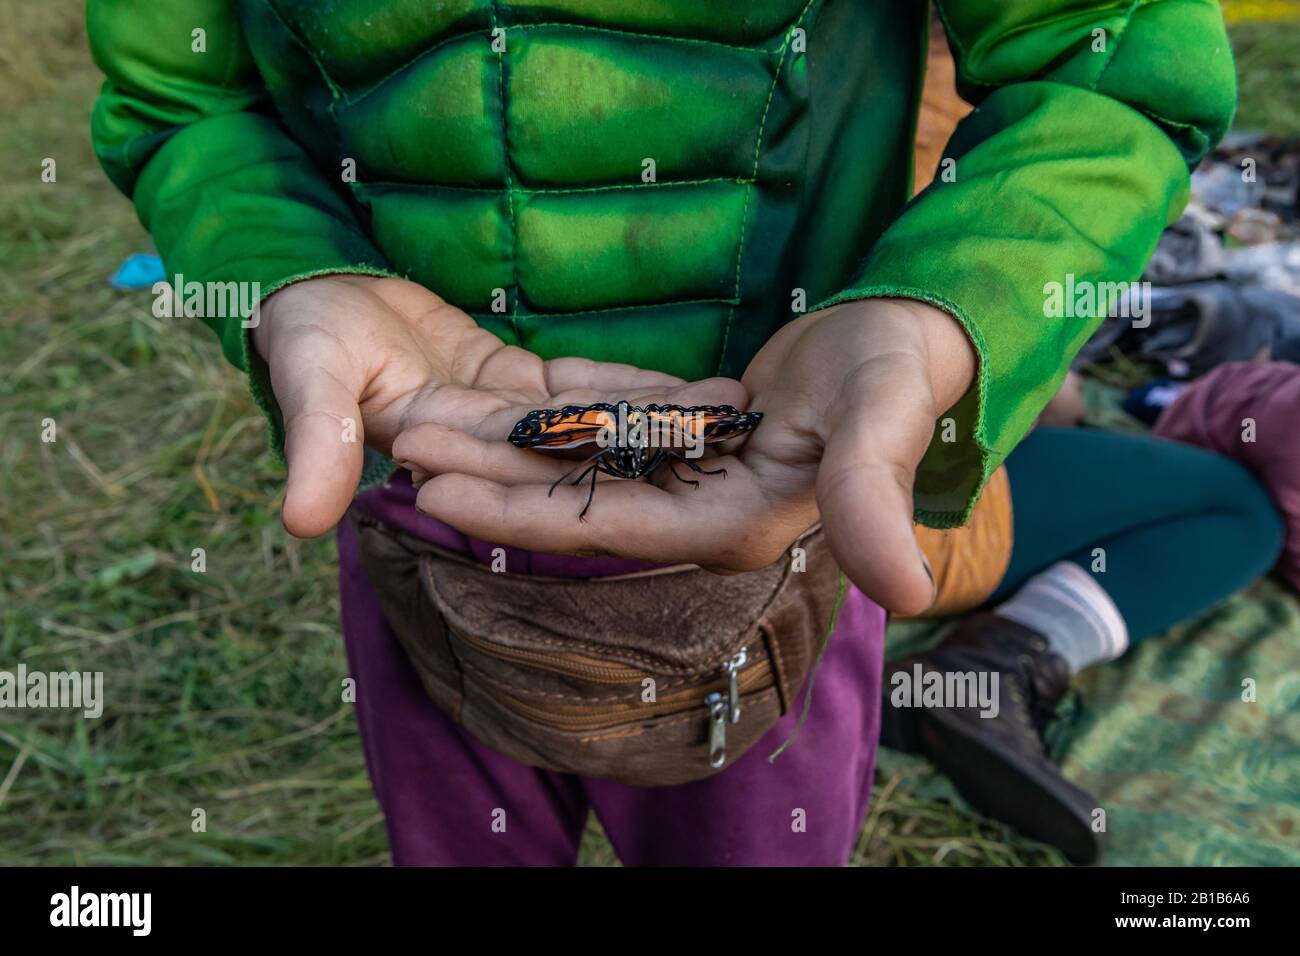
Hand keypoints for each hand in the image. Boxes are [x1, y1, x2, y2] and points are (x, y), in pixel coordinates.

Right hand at [254, 275, 744, 536]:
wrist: (308, 286)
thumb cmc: (299, 328)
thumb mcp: (304, 378)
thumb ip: (316, 440)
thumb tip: (303, 520)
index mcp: (443, 459)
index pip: (519, 476)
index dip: (584, 479)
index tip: (652, 479)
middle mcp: (485, 449)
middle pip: (576, 455)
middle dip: (649, 450)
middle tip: (728, 445)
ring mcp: (504, 417)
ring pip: (590, 423)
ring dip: (657, 419)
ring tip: (731, 410)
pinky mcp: (516, 383)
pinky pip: (581, 389)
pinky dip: (629, 387)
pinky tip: (688, 390)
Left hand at [395, 298, 975, 613]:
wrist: (910, 334)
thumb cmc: (898, 372)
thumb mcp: (883, 424)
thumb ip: (875, 499)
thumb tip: (912, 593)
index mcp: (736, 523)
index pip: (608, 529)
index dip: (521, 513)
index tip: (437, 490)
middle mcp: (699, 512)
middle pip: (576, 504)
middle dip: (488, 480)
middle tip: (400, 448)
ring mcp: (687, 477)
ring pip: (576, 467)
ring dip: (502, 448)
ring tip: (422, 421)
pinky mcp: (682, 441)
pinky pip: (600, 430)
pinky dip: (546, 418)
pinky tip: (489, 405)